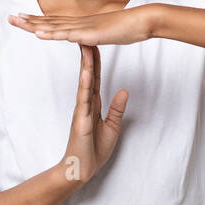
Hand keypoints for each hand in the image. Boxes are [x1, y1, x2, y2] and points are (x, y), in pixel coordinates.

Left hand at [8, 4, 154, 44]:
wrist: (143, 21)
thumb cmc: (128, 27)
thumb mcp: (106, 34)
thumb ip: (94, 36)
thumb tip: (86, 38)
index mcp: (82, 25)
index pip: (55, 23)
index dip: (38, 21)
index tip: (23, 19)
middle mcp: (79, 23)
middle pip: (49, 22)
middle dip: (29, 20)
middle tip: (10, 17)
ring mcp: (83, 28)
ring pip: (54, 26)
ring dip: (34, 24)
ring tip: (17, 21)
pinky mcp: (90, 34)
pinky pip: (67, 35)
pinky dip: (52, 34)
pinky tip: (39, 34)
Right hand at [61, 44, 127, 184]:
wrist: (80, 170)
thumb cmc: (93, 150)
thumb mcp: (112, 127)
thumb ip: (117, 109)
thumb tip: (124, 90)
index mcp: (93, 104)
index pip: (95, 78)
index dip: (96, 61)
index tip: (96, 43)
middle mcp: (85, 104)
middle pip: (88, 75)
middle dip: (89, 55)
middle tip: (87, 34)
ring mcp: (81, 111)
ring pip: (84, 84)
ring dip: (85, 65)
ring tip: (86, 47)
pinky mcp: (80, 121)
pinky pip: (83, 101)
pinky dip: (84, 86)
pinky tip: (85, 74)